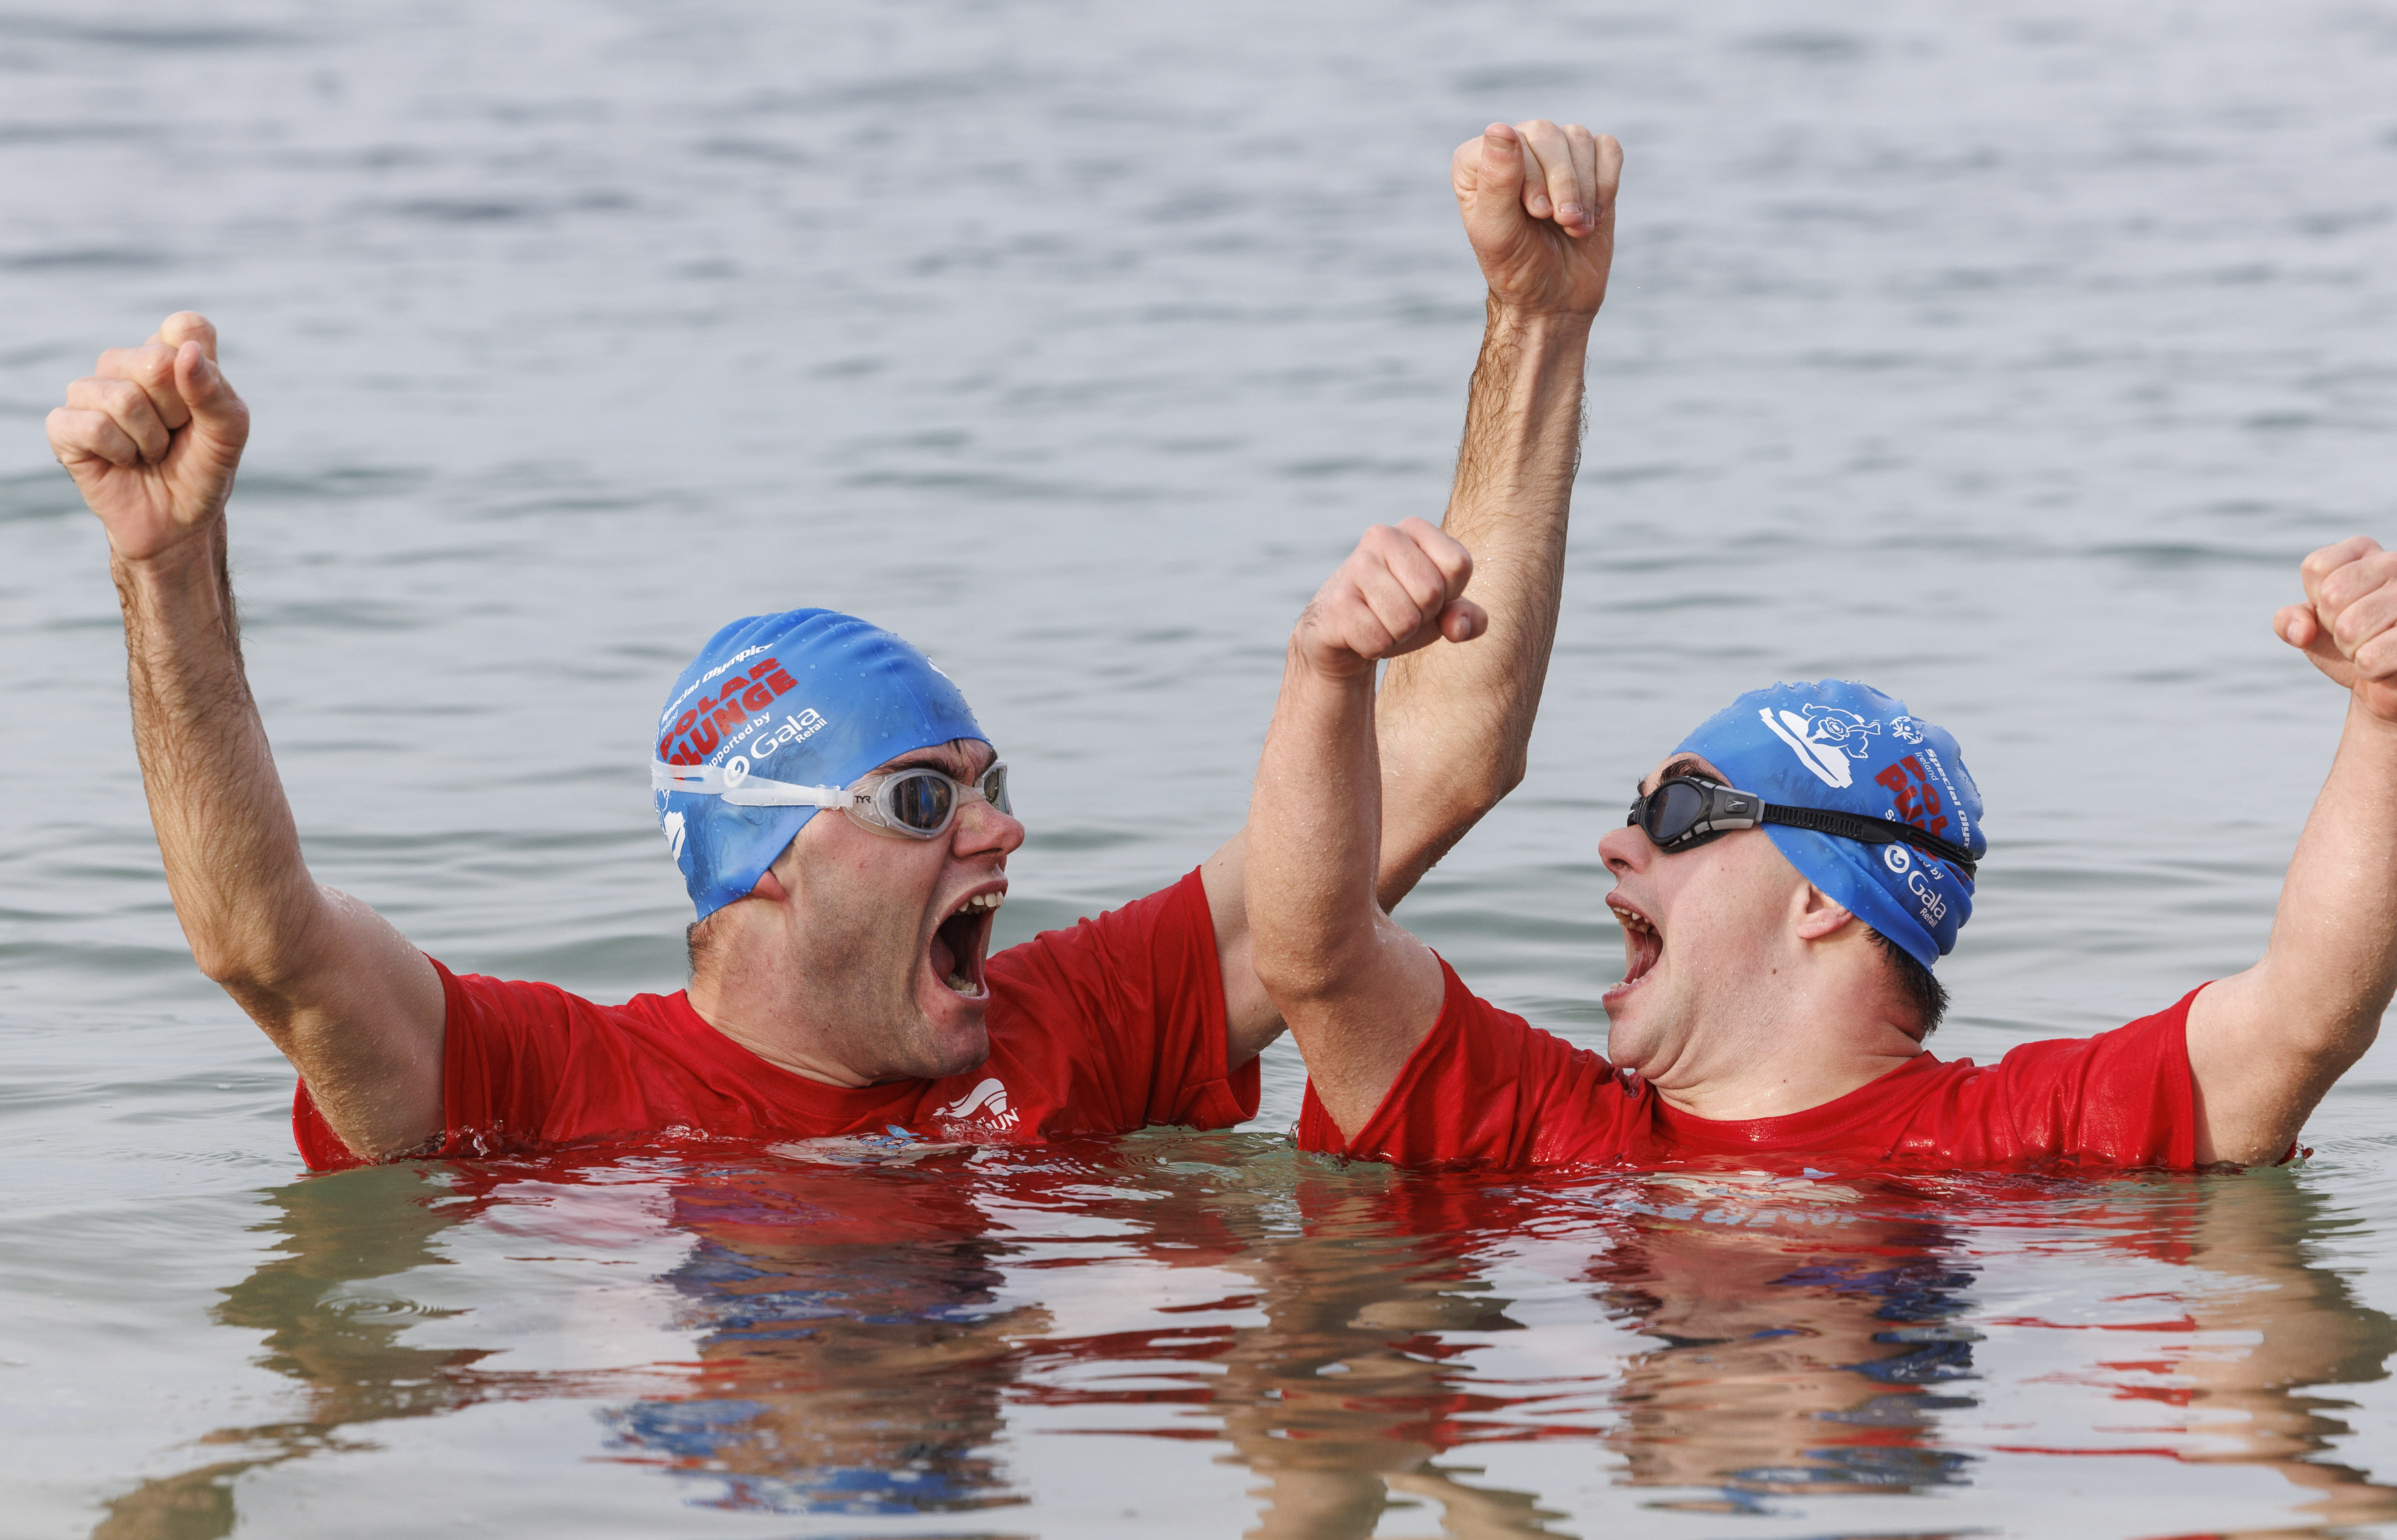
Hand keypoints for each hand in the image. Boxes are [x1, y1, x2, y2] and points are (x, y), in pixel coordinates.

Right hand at [46, 312, 250, 564]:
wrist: (179, 521)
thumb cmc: (204, 469)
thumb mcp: (229, 434)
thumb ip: (215, 392)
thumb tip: (185, 353)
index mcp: (170, 353)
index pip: (186, 327)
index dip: (202, 371)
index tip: (203, 406)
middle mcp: (126, 364)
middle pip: (157, 361)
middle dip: (179, 412)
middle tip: (177, 435)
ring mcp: (90, 391)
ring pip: (125, 397)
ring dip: (151, 439)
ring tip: (152, 452)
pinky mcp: (64, 424)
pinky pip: (94, 426)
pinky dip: (122, 453)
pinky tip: (124, 460)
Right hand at [1293, 519, 1487, 681]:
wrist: (1341, 631)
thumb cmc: (1399, 612)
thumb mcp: (1442, 612)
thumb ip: (1468, 618)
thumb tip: (1458, 627)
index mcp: (1413, 528)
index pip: (1458, 564)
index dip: (1448, 593)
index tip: (1424, 595)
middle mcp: (1381, 536)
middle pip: (1431, 592)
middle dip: (1422, 616)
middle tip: (1400, 612)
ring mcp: (1354, 567)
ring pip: (1405, 620)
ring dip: (1397, 635)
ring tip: (1379, 622)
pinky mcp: (1335, 603)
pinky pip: (1377, 640)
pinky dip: (1374, 648)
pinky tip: (1359, 633)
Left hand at [1452, 119, 1623, 318]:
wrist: (1555, 297)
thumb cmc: (1517, 268)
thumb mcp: (1498, 232)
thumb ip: (1497, 181)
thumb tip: (1500, 127)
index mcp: (1477, 162)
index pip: (1509, 139)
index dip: (1530, 175)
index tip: (1536, 214)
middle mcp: (1514, 150)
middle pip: (1547, 134)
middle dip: (1563, 183)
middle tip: (1563, 223)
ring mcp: (1553, 154)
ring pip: (1578, 138)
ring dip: (1585, 189)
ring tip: (1575, 227)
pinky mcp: (1589, 165)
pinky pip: (1607, 149)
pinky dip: (1606, 183)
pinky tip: (1593, 214)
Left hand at [2275, 536, 2396, 722]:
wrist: (2387, 682)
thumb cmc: (2351, 644)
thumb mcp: (2310, 628)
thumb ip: (2289, 621)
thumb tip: (2301, 631)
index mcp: (2366, 551)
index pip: (2316, 567)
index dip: (2317, 602)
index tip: (2338, 612)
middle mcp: (2396, 564)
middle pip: (2333, 596)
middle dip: (2334, 628)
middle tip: (2358, 634)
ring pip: (2350, 628)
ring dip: (2352, 651)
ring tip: (2374, 646)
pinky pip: (2372, 657)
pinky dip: (2370, 670)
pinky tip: (2389, 664)